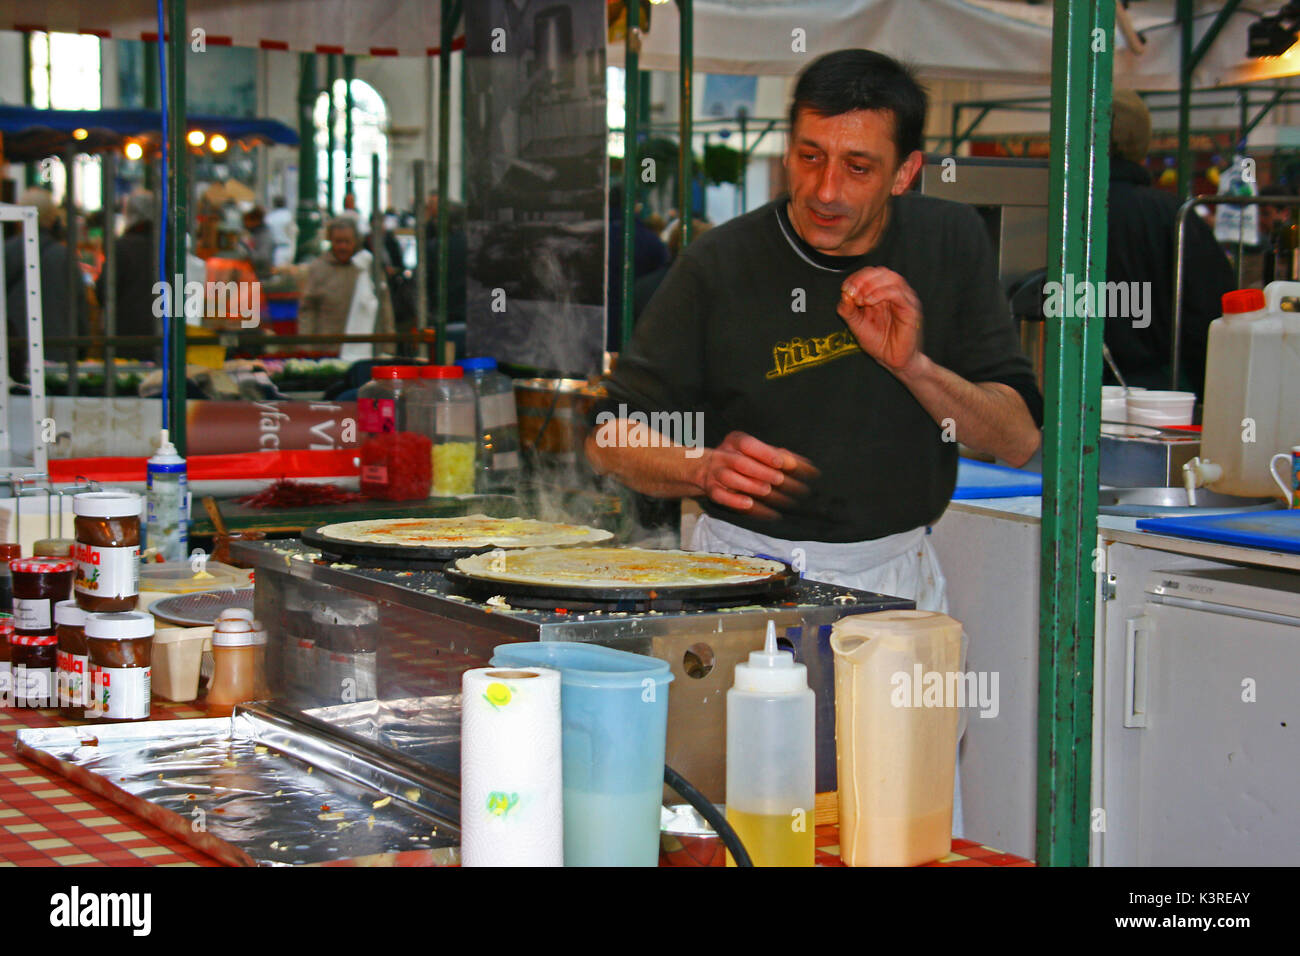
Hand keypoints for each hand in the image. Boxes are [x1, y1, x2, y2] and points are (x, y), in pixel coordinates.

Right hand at [695, 431, 818, 519]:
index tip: (782, 462)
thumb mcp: (757, 452)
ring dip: (750, 485)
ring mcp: (715, 472)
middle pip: (741, 462)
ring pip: (730, 478)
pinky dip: (735, 501)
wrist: (705, 468)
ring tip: (768, 491)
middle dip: (762, 471)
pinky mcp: (710, 489)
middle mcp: (723, 455)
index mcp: (735, 441)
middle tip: (781, 480)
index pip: (749, 444)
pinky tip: (750, 504)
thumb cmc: (741, 458)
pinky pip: (721, 495)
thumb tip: (808, 465)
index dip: (765, 453)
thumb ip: (780, 456)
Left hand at [838, 266, 922, 372]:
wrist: (892, 360)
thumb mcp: (856, 324)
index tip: (844, 288)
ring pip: (891, 278)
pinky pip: (897, 293)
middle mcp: (895, 293)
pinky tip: (869, 301)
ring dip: (871, 285)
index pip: (871, 273)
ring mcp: (905, 299)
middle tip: (851, 291)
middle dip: (862, 279)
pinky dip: (881, 293)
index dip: (856, 277)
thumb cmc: (878, 342)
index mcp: (882, 293)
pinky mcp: (911, 309)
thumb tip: (843, 295)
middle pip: (881, 272)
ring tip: (860, 299)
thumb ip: (848, 309)